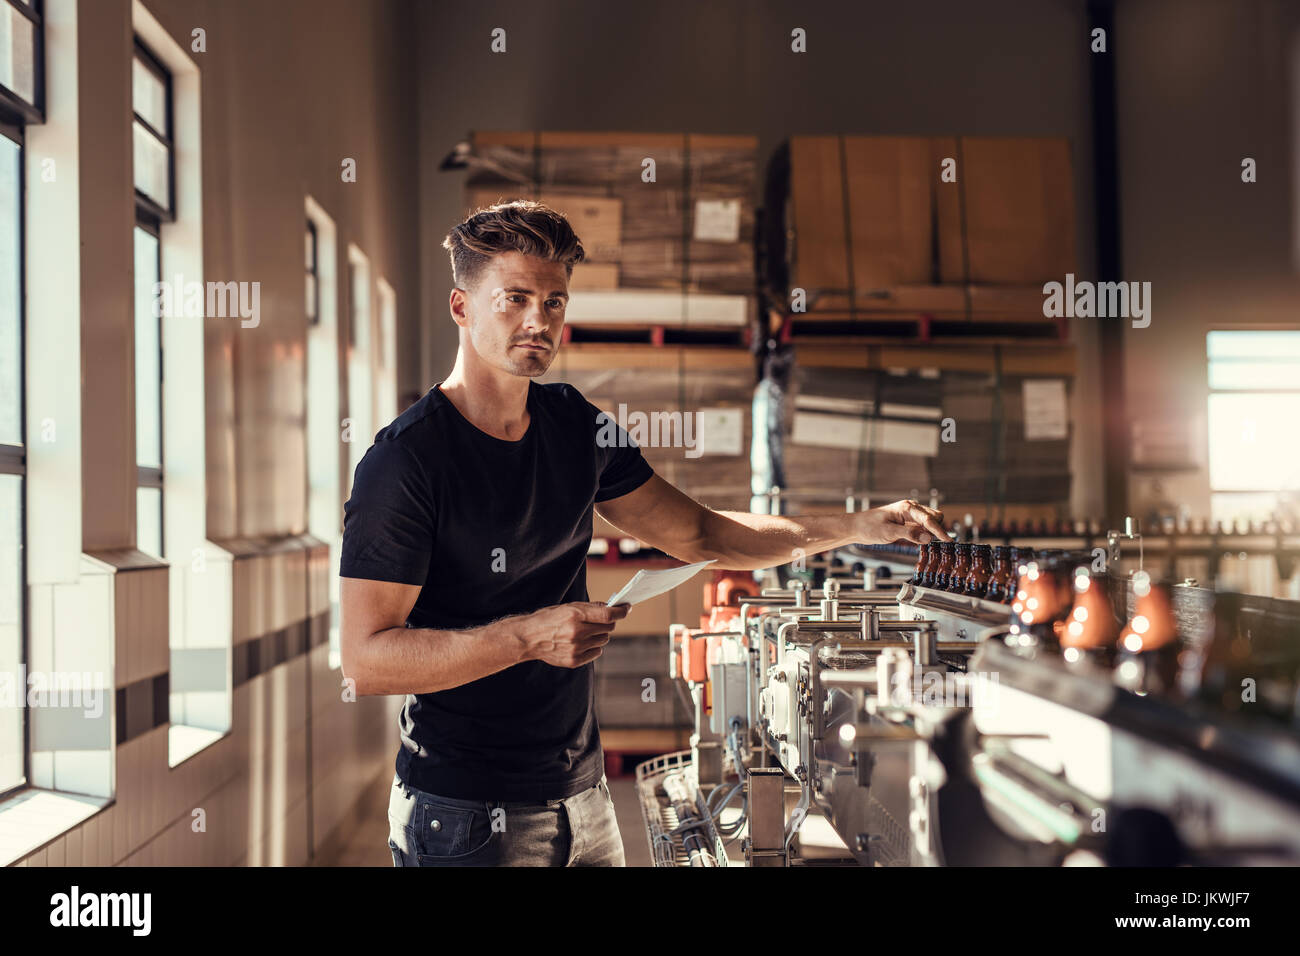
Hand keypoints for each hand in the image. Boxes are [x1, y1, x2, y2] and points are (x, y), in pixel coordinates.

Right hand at [515, 601, 629, 667]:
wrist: (528, 638)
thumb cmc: (548, 619)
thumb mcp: (567, 606)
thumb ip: (589, 608)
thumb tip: (611, 607)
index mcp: (575, 615)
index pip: (608, 615)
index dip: (621, 611)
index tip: (627, 608)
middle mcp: (577, 632)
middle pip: (608, 628)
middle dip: (608, 622)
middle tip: (601, 620)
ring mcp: (576, 648)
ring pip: (603, 640)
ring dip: (599, 635)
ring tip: (584, 632)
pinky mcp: (574, 660)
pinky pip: (596, 652)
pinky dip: (593, 647)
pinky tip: (581, 642)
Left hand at [858, 500, 947, 545]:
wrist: (857, 527)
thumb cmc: (868, 527)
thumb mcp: (888, 532)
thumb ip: (909, 534)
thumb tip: (927, 538)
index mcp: (907, 507)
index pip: (929, 519)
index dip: (939, 530)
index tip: (948, 540)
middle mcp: (911, 508)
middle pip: (935, 517)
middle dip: (938, 528)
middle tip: (935, 543)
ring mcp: (910, 514)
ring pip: (931, 521)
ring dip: (933, 531)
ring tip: (926, 542)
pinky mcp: (908, 522)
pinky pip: (923, 526)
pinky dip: (926, 533)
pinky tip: (921, 541)